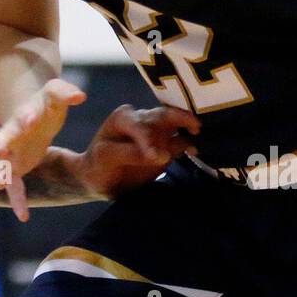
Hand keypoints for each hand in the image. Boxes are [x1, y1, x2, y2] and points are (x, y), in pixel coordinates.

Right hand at [0, 79, 86, 219]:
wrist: (30, 117)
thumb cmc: (46, 105)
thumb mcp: (55, 93)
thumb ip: (66, 92)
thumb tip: (81, 96)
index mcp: (25, 113)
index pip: (26, 112)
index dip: (28, 115)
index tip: (31, 119)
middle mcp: (12, 133)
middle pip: (4, 137)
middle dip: (2, 142)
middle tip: (0, 149)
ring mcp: (10, 152)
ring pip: (3, 165)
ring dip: (2, 173)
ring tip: (2, 184)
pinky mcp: (14, 168)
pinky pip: (14, 187)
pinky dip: (17, 200)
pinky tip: (23, 216)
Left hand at [75, 104, 201, 197]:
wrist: (100, 179)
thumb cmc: (99, 164)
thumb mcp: (105, 158)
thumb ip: (128, 153)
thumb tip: (158, 155)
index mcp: (124, 118)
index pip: (141, 124)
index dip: (149, 139)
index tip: (156, 157)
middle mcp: (142, 119)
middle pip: (163, 116)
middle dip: (178, 120)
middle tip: (194, 128)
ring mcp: (156, 131)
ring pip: (175, 124)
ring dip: (188, 126)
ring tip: (198, 133)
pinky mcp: (166, 146)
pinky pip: (181, 140)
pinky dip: (190, 142)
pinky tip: (195, 149)